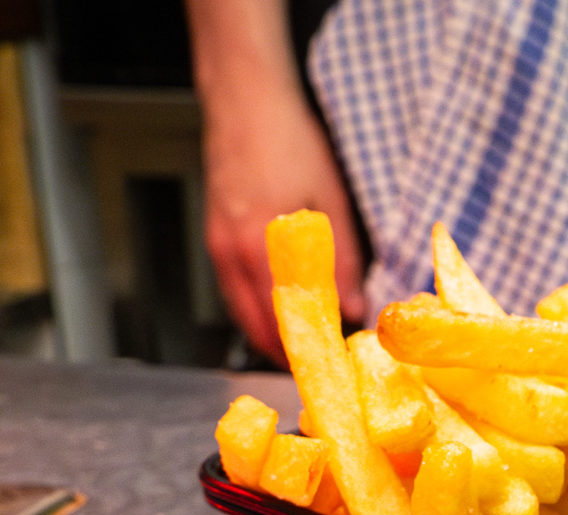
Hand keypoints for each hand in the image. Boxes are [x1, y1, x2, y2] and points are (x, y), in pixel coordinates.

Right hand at [201, 92, 366, 362]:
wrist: (246, 101)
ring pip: (241, 312)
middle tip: (322, 359)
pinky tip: (281, 308)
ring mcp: (218, 245)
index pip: (283, 322)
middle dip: (287, 350)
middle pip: (255, 327)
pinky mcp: (215, 236)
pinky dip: (256, 308)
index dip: (308, 347)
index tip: (334, 358)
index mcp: (261, 247)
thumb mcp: (329, 202)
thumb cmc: (288, 140)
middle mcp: (231, 252)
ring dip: (270, 333)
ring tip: (306, 340)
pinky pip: (233, 289)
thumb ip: (341, 261)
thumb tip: (353, 309)